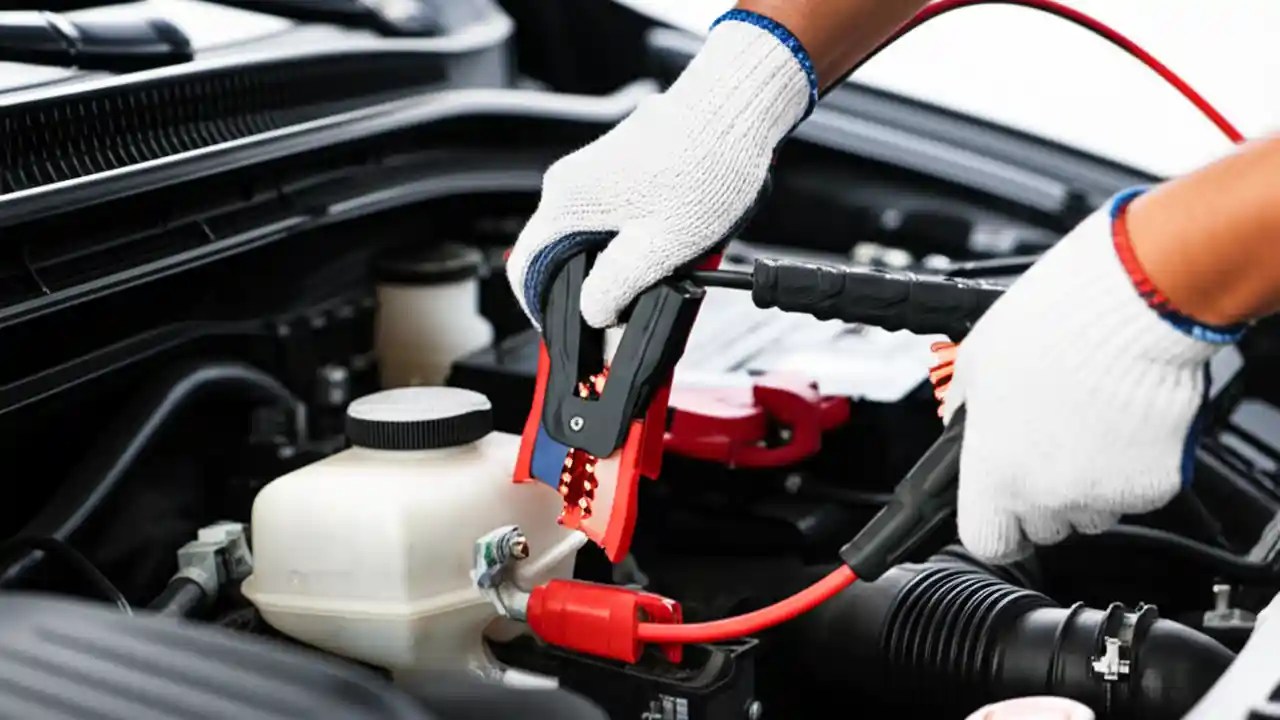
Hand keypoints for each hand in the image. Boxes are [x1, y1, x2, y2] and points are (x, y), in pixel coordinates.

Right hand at [506, 14, 814, 328]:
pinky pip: (611, 216)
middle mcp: (571, 183)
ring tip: (660, 275)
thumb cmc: (704, 168)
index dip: (544, 310)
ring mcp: (595, 171)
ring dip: (615, 265)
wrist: (734, 111)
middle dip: (589, 290)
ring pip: (588, 236)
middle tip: (627, 313)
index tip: (572, 332)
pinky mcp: (620, 166)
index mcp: (568, 202)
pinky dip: (631, 239)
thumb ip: (615, 288)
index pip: (526, 268)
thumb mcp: (659, 249)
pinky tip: (670, 244)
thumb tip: (591, 314)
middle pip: (558, 255)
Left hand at [941, 190, 1242, 563]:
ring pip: (1092, 511)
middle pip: (1043, 527)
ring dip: (1090, 482)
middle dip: (1045, 495)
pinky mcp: (1154, 485)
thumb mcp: (977, 362)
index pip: (987, 542)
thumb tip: (959, 427)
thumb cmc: (1053, 323)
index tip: (1002, 514)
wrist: (1130, 306)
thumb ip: (965, 410)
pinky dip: (1134, 467)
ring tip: (1090, 422)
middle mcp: (1046, 494)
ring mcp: (1103, 494)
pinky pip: (1137, 492)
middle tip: (1053, 443)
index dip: (996, 529)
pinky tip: (1124, 422)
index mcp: (994, 471)